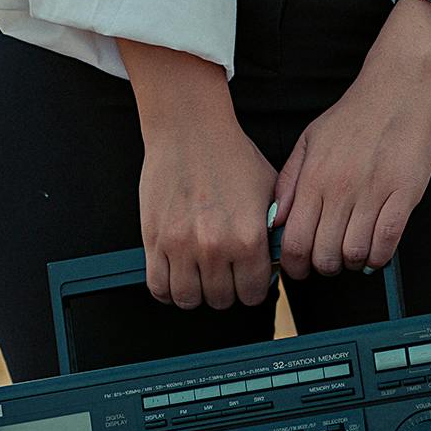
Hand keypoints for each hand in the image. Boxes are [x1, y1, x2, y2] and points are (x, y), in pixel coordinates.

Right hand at [136, 106, 280, 311]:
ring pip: (188, 299)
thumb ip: (276, 229)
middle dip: (226, 291)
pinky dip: (167, 290)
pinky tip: (176, 277)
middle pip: (222, 299)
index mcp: (249, 237)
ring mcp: (181, 245)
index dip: (253, 289)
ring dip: (196, 294)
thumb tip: (276, 258)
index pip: (254, 293)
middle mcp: (215, 247)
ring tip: (200, 278)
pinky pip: (158, 286)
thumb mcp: (270, 191)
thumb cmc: (231, 156)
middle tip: (224, 276)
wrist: (190, 130)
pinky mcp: (154, 240)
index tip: (248, 281)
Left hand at [273, 18, 430, 278]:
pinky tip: (376, 249)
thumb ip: (289, 182)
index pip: (295, 241)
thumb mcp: (309, 141)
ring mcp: (373, 193)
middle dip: (324, 267)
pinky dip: (380, 256)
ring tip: (354, 253)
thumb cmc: (354, 116)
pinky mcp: (404, 194)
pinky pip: (387, 242)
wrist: (399, 88)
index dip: (295, 265)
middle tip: (330, 261)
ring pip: (354, 253)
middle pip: (324, 255)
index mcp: (313, 178)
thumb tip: (276, 221)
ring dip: (352, 262)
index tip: (302, 267)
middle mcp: (339, 189)